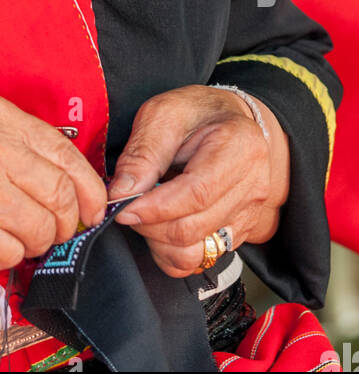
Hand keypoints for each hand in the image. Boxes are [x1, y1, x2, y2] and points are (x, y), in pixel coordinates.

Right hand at [0, 94, 107, 296]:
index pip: (66, 154)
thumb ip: (20, 147)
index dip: (90, 190)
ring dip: (33, 243)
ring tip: (8, 235)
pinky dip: (6, 257)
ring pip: (41, 229)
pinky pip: (12, 253)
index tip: (93, 211)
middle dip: (64, 224)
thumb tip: (78, 185)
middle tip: (51, 233)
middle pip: (61, 196)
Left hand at [106, 85, 289, 278]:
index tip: (122, 208)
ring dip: (159, 241)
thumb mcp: (162, 114)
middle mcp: (253, 186)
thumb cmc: (195, 113)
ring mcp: (249, 214)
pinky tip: (162, 223)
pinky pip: (201, 259)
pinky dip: (173, 251)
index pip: (196, 193)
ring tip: (146, 212)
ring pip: (197, 253)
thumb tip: (121, 194)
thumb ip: (142, 154)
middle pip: (194, 228)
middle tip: (126, 204)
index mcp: (239, 147)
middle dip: (149, 224)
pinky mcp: (240, 234)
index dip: (154, 208)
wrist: (228, 119)